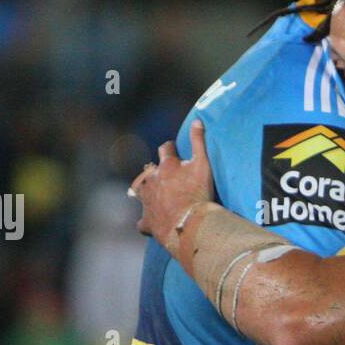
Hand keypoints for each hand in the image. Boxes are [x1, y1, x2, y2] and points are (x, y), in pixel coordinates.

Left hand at [130, 118, 215, 253]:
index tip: (173, 149)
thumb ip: (199, 142)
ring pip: (140, 192)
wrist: (189, 223)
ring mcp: (147, 201)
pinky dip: (146, 221)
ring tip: (152, 194)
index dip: (170, 148)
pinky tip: (150, 222)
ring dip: (146, 191)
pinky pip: (142, 222)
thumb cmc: (197, 193)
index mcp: (166, 166)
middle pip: (149, 171)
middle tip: (164, 175)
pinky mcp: (147, 221)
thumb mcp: (203, 164)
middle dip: (155, 171)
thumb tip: (196, 120)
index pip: (166, 149)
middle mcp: (152, 181)